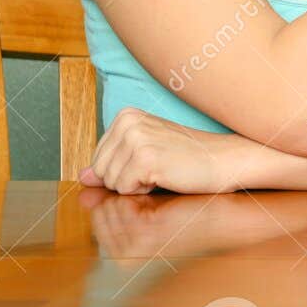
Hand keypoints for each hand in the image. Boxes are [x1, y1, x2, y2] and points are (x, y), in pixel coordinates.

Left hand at [79, 107, 251, 194]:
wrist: (224, 160)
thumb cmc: (188, 158)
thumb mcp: (145, 154)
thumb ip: (112, 163)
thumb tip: (82, 177)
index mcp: (126, 116)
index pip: (97, 159)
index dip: (122, 171)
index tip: (150, 162)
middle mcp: (127, 122)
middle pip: (100, 171)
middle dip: (125, 179)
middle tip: (157, 168)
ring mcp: (136, 138)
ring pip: (110, 182)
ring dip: (135, 186)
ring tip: (162, 171)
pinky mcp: (145, 158)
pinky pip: (124, 189)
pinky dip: (144, 191)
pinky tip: (165, 176)